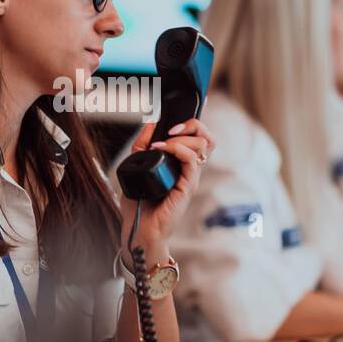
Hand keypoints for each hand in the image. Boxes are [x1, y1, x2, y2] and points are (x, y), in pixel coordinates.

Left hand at [118, 117, 214, 265]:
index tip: (183, 113)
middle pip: (207, 138)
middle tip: (172, 128)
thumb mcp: (134, 166)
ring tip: (162, 142)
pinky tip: (162, 148)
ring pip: (202, 145)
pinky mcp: (188, 186)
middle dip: (193, 124)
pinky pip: (191, 160)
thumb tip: (150, 124)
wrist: (139, 228)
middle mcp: (190, 169)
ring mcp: (191, 177)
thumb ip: (141, 145)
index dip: (195, 122)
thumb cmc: (139, 202)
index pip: (198, 137)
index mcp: (181, 163)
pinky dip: (178, 148)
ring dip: (182, 136)